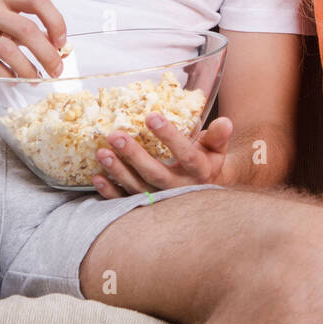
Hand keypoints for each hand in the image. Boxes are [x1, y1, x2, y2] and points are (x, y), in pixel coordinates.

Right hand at [0, 0, 67, 78]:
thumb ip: (23, 29)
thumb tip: (58, 48)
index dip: (55, 20)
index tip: (62, 42)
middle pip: (27, 30)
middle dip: (47, 54)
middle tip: (56, 71)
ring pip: (9, 50)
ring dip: (28, 69)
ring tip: (35, 80)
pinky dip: (5, 75)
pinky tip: (12, 80)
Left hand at [92, 115, 233, 198]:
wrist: (204, 194)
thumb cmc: (206, 163)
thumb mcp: (216, 149)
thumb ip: (218, 135)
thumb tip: (225, 121)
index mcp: (198, 171)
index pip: (185, 153)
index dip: (169, 135)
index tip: (151, 116)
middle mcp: (179, 188)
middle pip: (155, 173)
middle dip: (134, 155)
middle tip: (115, 134)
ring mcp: (161, 200)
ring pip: (138, 188)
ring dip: (118, 171)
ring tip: (102, 153)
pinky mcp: (145, 207)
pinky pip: (125, 202)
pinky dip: (110, 192)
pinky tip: (97, 178)